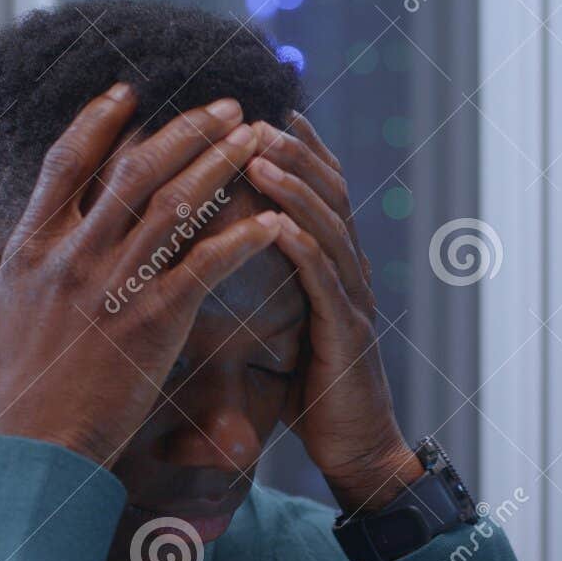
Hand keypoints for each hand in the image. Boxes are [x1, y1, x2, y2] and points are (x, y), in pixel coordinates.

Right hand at [0, 83, 280, 463]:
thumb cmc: (3, 395)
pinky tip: (271, 221)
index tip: (129, 92)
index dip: (99, 121)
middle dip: (186, 129)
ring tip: (255, 137)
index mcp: (33, 250)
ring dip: (220, 165)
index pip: (68, 164)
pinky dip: (240, 240)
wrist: (30, 453)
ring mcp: (115, 287)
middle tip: (226, 105)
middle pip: (136, 170)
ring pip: (176, 206)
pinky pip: (204, 267)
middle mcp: (75, 257)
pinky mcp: (152, 323)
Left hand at [245, 114, 423, 511]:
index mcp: (333, 265)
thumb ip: (262, 293)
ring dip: (293, 187)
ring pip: (327, 227)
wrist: (357, 449)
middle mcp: (349, 272)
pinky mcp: (348, 336)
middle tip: (253, 117)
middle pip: (327, 193)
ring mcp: (353, 301)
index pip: (319, 191)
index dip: (297, 148)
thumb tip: (204, 265)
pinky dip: (304, 248)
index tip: (260, 111)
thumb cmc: (312, 392)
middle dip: (292, 150)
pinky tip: (277, 223)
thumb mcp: (278, 330)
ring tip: (258, 153)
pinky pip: (327, 282)